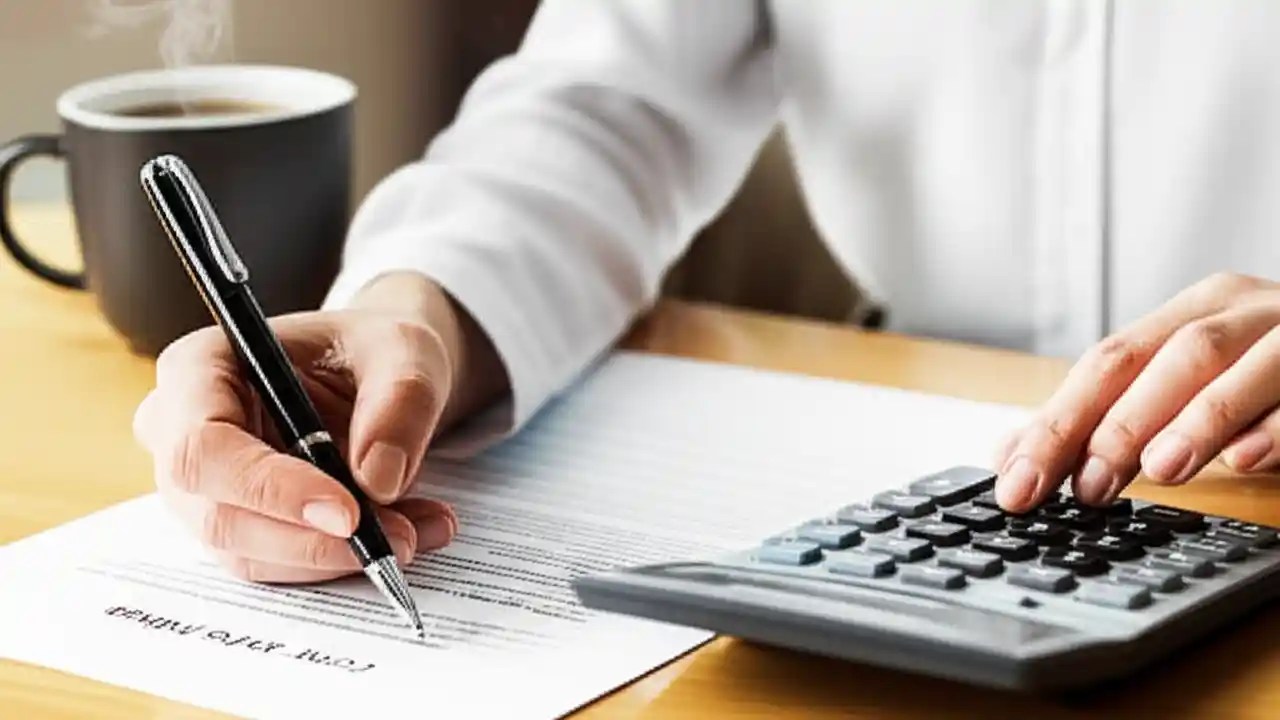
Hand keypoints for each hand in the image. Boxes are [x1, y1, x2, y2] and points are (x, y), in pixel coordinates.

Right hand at [133, 274, 505, 582]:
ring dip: (338, 557)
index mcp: (200, 368)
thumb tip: (378, 480)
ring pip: (252, 554)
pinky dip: (343, 561)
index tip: (347, 513)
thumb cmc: (376, 350)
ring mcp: (203, 490)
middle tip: (398, 539)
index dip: (270, 489)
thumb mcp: (406, 353)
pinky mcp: (239, 528)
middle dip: (313, 540)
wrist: (382, 376)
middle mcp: (181, 433)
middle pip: (220, 516)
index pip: (204, 446)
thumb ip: (400, 403)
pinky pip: (281, 566)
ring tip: (419, 531)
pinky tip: (407, 533)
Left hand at [994, 272, 1279, 511]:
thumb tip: (1012, 452)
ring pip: (1234, 365)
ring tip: (1158, 470)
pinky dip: (1277, 428)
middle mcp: (1239, 312)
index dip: (1055, 424)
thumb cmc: (1268, 371)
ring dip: (1192, 419)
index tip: (1015, 485)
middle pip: (1163, 359)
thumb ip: (1107, 415)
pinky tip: (1248, 460)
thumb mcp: (1185, 382)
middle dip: (1116, 424)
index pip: (1104, 364)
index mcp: (1190, 313)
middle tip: (1084, 487)